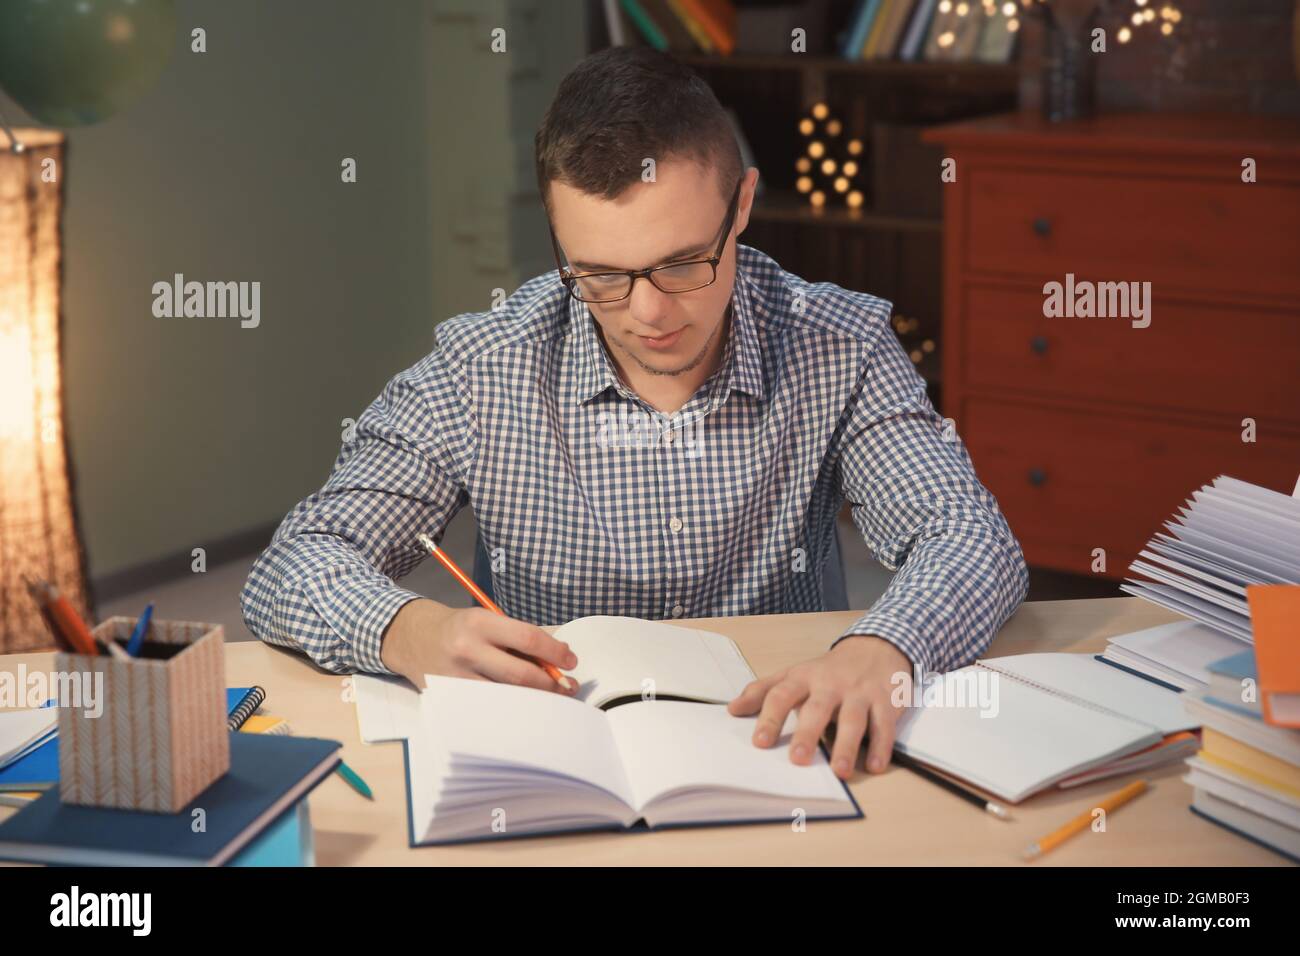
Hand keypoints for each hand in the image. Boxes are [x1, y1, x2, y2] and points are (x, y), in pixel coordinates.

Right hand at [380, 599, 577, 693]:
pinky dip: (510, 708)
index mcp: (480, 623)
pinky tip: (523, 707)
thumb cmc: (459, 628)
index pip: (528, 639)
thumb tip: (562, 653)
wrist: (413, 637)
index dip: (555, 652)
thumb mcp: (488, 620)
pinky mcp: (449, 697)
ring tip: (550, 699)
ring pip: (506, 696)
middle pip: (520, 674)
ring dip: (534, 699)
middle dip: (550, 684)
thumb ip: (522, 636)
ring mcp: (456, 677)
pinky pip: (488, 707)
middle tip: (567, 687)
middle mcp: (467, 649)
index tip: (571, 661)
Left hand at [727, 635, 911, 779]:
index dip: (771, 718)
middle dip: (808, 733)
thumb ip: (763, 691)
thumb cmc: (828, 670)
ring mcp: (860, 693)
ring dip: (847, 745)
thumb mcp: (794, 674)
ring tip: (840, 771)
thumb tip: (732, 709)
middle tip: (798, 759)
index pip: (783, 695)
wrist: (875, 649)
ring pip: (854, 719)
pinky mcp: (886, 702)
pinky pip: (884, 725)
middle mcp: (831, 685)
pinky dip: (881, 746)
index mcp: (804, 678)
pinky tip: (875, 767)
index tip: (760, 742)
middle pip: (818, 708)